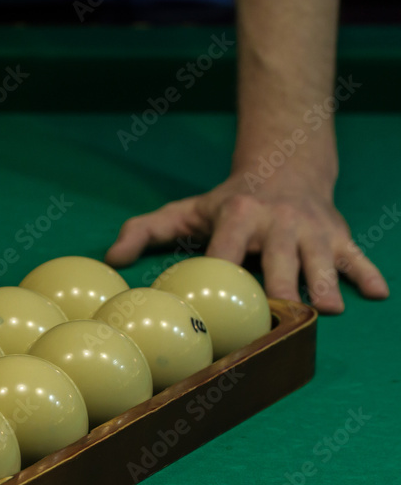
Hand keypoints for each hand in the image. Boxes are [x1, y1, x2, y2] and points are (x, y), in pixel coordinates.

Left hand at [105, 165, 388, 313]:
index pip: (224, 251)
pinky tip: (376, 294)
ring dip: (324, 284)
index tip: (211, 307)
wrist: (284, 166)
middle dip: (279, 287)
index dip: (218, 274)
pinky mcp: (339, 237)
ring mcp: (312, 231)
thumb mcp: (184, 209)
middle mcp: (278, 223)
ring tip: (325, 310)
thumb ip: (144, 231)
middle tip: (278, 318)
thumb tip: (110, 259)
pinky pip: (356, 256)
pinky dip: (366, 273)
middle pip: (278, 261)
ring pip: (321, 261)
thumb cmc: (228, 202)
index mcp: (238, 218)